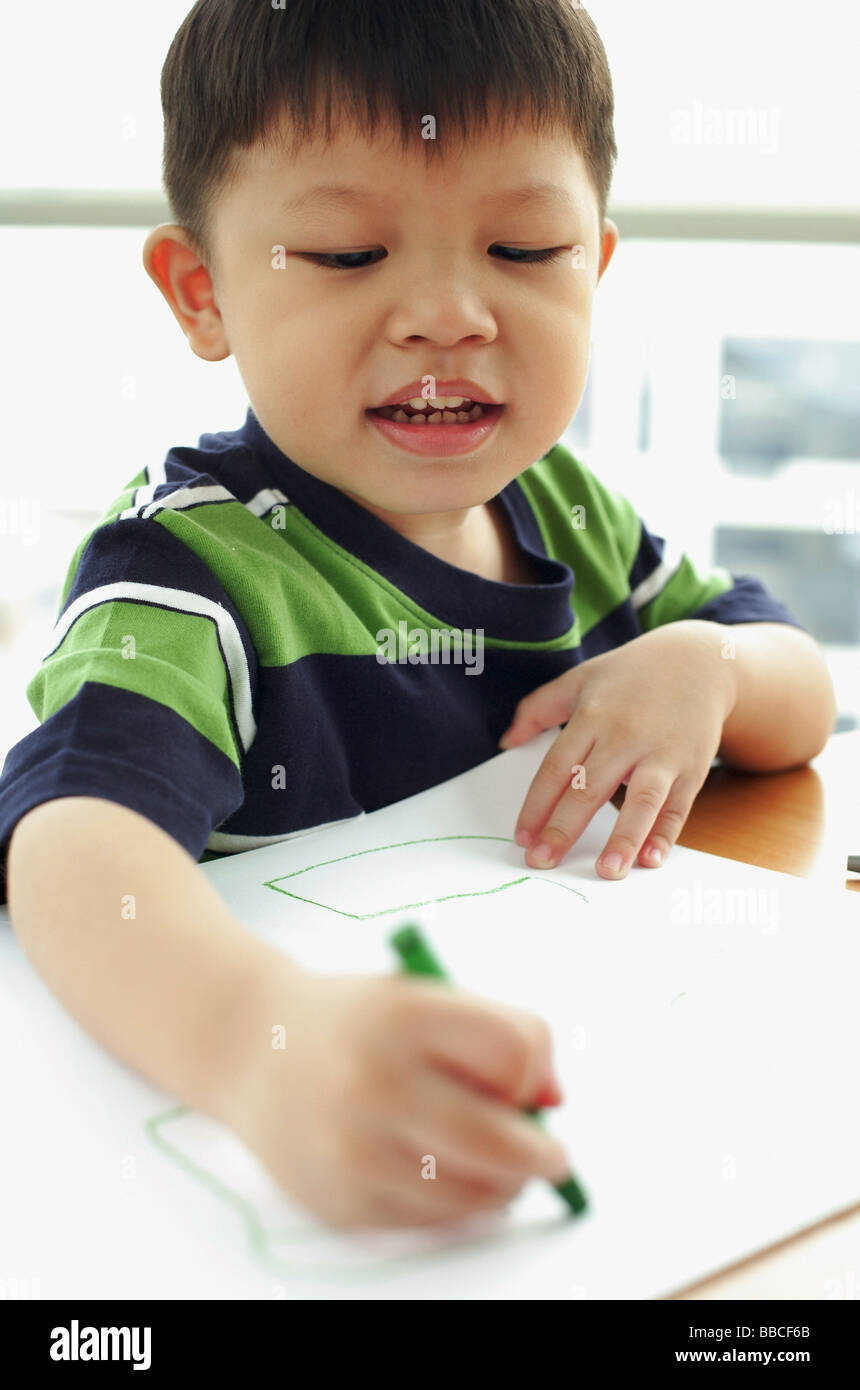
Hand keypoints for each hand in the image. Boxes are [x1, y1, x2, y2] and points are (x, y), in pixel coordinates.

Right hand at [225, 963, 570, 1228]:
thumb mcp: (422, 998)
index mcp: (403, 1014)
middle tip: (552, 1158)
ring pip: (470, 1193)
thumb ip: (497, 1032)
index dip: (532, 1072)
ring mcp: (353, 1149)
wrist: (251, 1049)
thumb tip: (554, 1099)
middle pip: (498, 1141)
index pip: (512, 1051)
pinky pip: (428, 1220)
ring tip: (500, 1170)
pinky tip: (443, 1176)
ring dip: (502, 1187)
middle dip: (540, 1156)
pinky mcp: (340, 1202)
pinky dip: (453, 1205)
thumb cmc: (356, 1023)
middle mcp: (374, 1081)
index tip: (529, 1084)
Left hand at [498, 620, 736, 878]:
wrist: (700, 661)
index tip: (522, 837)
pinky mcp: (692, 767)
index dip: (537, 805)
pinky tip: (651, 860)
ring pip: (641, 800)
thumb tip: (505, 741)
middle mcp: (626, 735)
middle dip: (564, 828)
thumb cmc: (630, 675)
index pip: (557, 768)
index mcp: (593, 716)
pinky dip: (665, 834)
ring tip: (606, 872)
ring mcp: (662, 753)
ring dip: (623, 838)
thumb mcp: (580, 679)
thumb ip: (538, 708)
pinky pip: (678, 807)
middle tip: (542, 862)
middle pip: (590, 788)